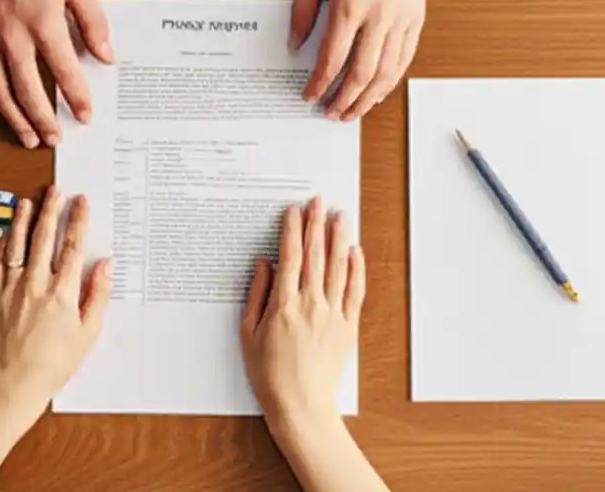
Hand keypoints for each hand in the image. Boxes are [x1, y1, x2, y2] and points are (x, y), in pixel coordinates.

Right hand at [0, 0, 113, 147]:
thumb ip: (94, 21)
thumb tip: (106, 55)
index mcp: (43, 24)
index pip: (64, 72)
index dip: (77, 98)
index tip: (85, 115)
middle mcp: (13, 38)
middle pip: (29, 92)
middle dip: (44, 121)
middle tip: (54, 138)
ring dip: (13, 118)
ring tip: (26, 137)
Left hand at [0, 189, 111, 415]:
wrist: (16, 383)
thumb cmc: (55, 363)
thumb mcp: (88, 333)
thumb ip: (97, 295)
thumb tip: (105, 265)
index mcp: (62, 293)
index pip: (73, 247)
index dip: (78, 221)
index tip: (81, 202)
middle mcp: (36, 285)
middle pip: (44, 238)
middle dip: (51, 210)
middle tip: (56, 190)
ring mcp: (12, 289)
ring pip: (18, 245)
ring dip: (23, 221)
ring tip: (26, 201)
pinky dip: (4, 245)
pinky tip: (8, 234)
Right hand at [241, 197, 364, 423]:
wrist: (300, 404)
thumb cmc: (269, 373)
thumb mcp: (248, 333)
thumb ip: (257, 295)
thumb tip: (265, 264)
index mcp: (283, 305)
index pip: (289, 257)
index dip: (291, 230)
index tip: (291, 211)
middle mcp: (310, 304)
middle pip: (315, 255)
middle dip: (315, 224)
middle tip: (317, 201)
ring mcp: (332, 314)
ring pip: (337, 267)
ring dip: (338, 238)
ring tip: (339, 215)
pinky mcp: (348, 326)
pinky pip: (355, 291)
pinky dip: (355, 269)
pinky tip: (354, 251)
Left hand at [292, 0, 425, 120]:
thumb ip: (302, 9)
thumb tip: (295, 44)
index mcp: (349, 3)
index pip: (332, 57)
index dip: (319, 83)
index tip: (309, 95)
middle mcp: (379, 15)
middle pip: (361, 73)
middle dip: (344, 99)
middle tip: (330, 113)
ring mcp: (401, 18)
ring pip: (387, 72)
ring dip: (368, 98)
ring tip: (352, 112)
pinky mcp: (416, 18)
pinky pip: (405, 58)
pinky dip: (391, 80)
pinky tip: (378, 92)